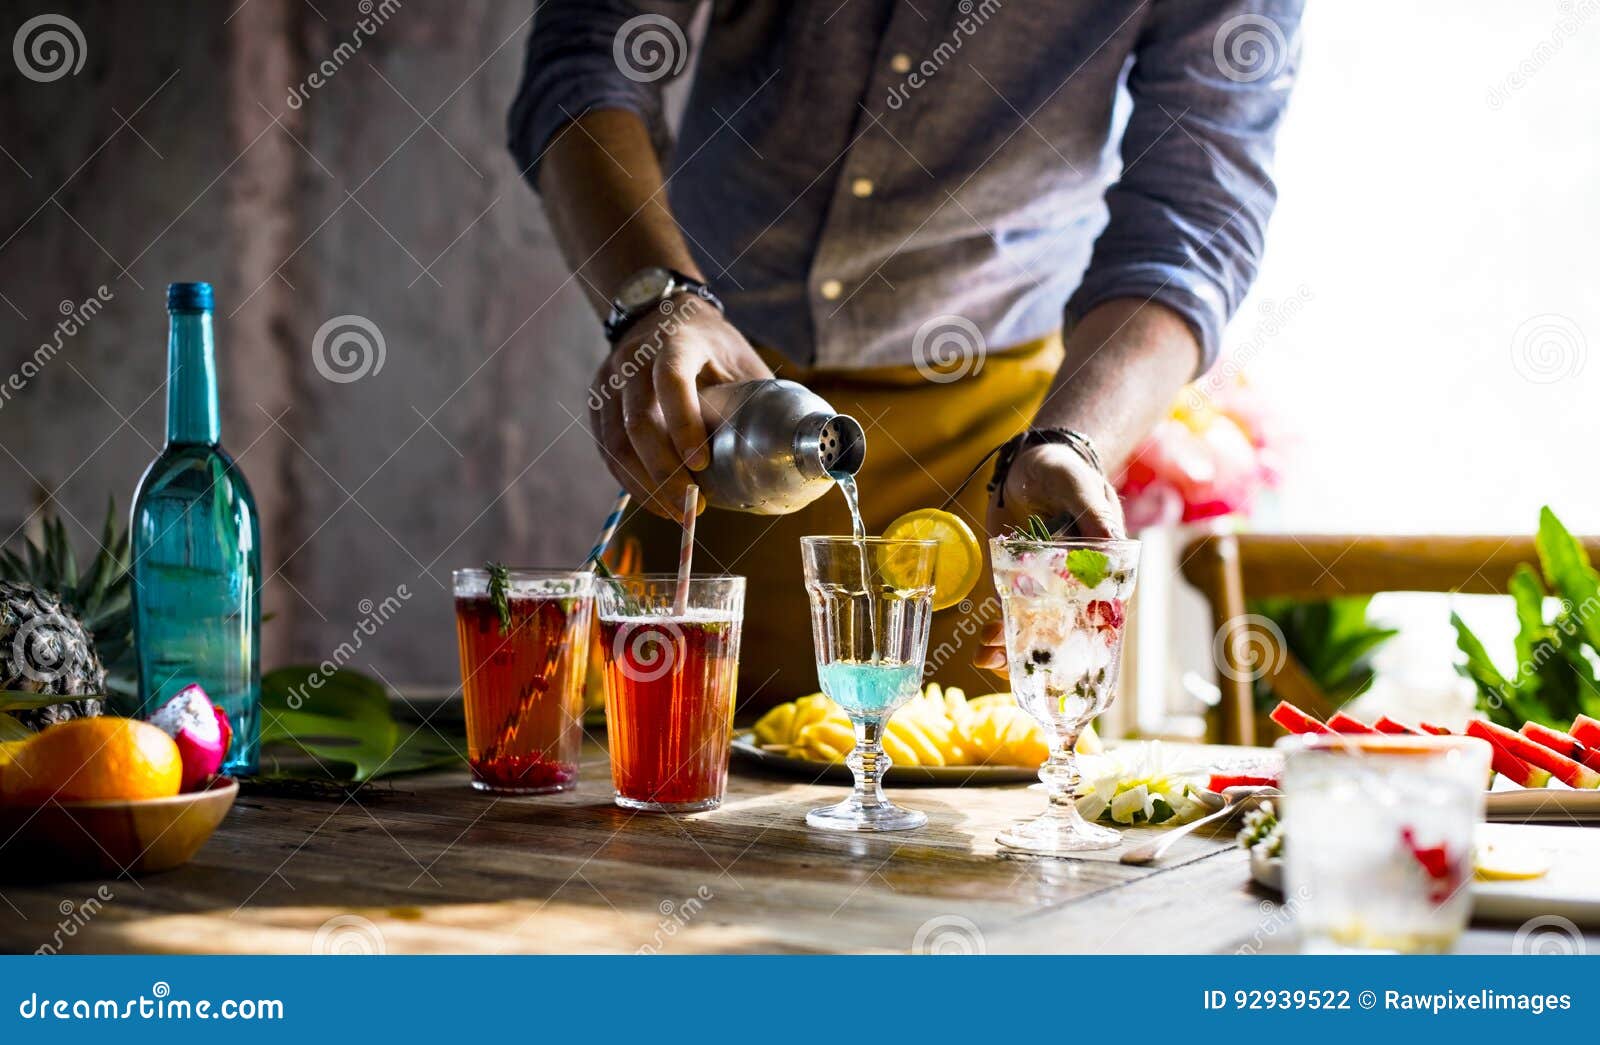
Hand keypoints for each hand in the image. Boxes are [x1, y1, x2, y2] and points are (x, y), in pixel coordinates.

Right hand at [588, 296, 772, 517]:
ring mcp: (610, 381)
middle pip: (638, 419)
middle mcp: (634, 358)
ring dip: (644, 484)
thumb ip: (755, 398)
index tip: (701, 463)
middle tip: (691, 503)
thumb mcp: (741, 359)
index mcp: (675, 340)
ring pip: (616, 441)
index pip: (669, 378)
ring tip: (675, 511)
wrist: (664, 315)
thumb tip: (782, 450)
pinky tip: (654, 501)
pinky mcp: (599, 404)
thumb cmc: (713, 346)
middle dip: (664, 470)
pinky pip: (607, 449)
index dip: (683, 422)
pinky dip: (630, 481)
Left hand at [974, 442, 1125, 675]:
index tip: (1076, 674)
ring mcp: (1046, 586)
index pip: (1105, 616)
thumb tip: (1109, 549)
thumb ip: (1094, 517)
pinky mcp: (1017, 581)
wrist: (1028, 460)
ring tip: (988, 658)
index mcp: (1105, 568)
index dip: (1092, 649)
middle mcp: (1077, 584)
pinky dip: (999, 633)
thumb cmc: (1065, 470)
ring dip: (1015, 651)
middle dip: (1044, 658)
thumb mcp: (1081, 488)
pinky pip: (1011, 615)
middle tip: (1015, 668)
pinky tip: (982, 647)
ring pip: (1037, 630)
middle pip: (1068, 633)